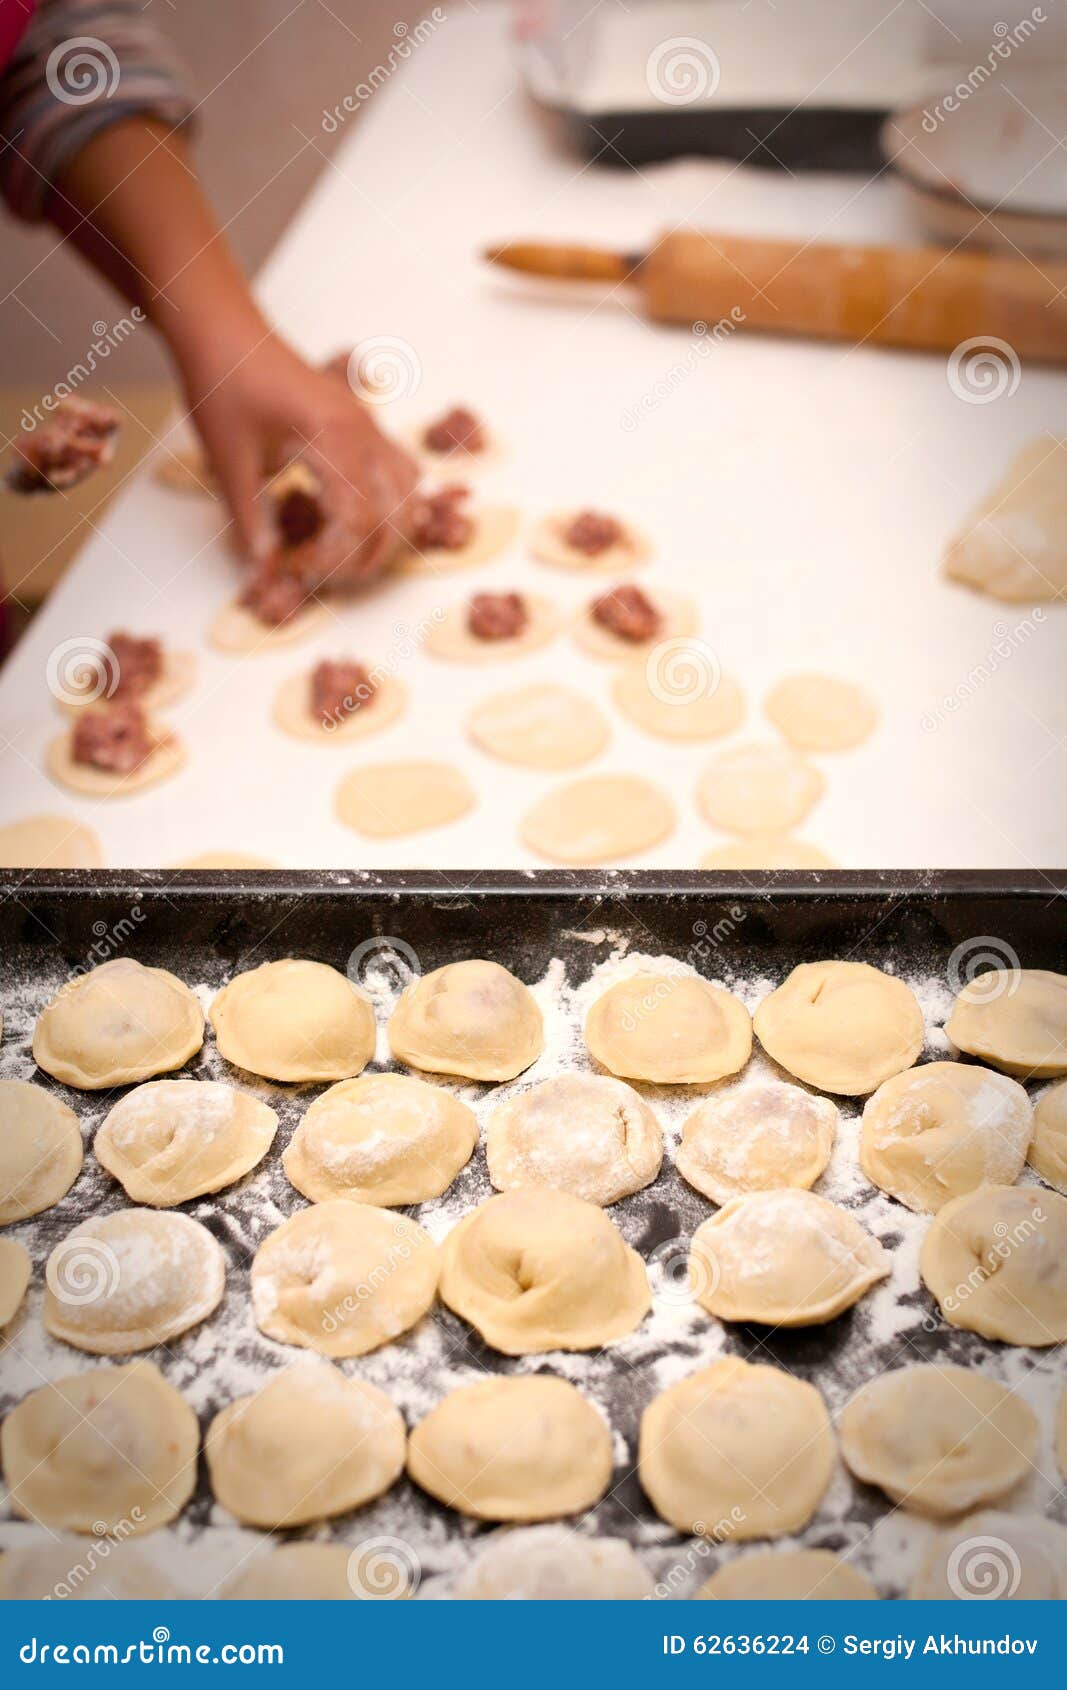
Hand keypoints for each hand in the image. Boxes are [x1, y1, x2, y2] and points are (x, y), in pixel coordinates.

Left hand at [179, 328, 417, 575]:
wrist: (226, 333)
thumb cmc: (224, 386)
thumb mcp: (229, 462)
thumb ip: (251, 522)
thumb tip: (265, 572)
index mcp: (333, 438)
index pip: (358, 522)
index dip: (332, 561)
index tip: (295, 571)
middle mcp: (364, 432)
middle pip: (394, 518)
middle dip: (362, 559)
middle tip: (319, 575)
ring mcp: (371, 427)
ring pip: (409, 498)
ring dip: (384, 538)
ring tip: (342, 556)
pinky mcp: (367, 426)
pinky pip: (403, 474)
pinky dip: (392, 507)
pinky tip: (356, 521)